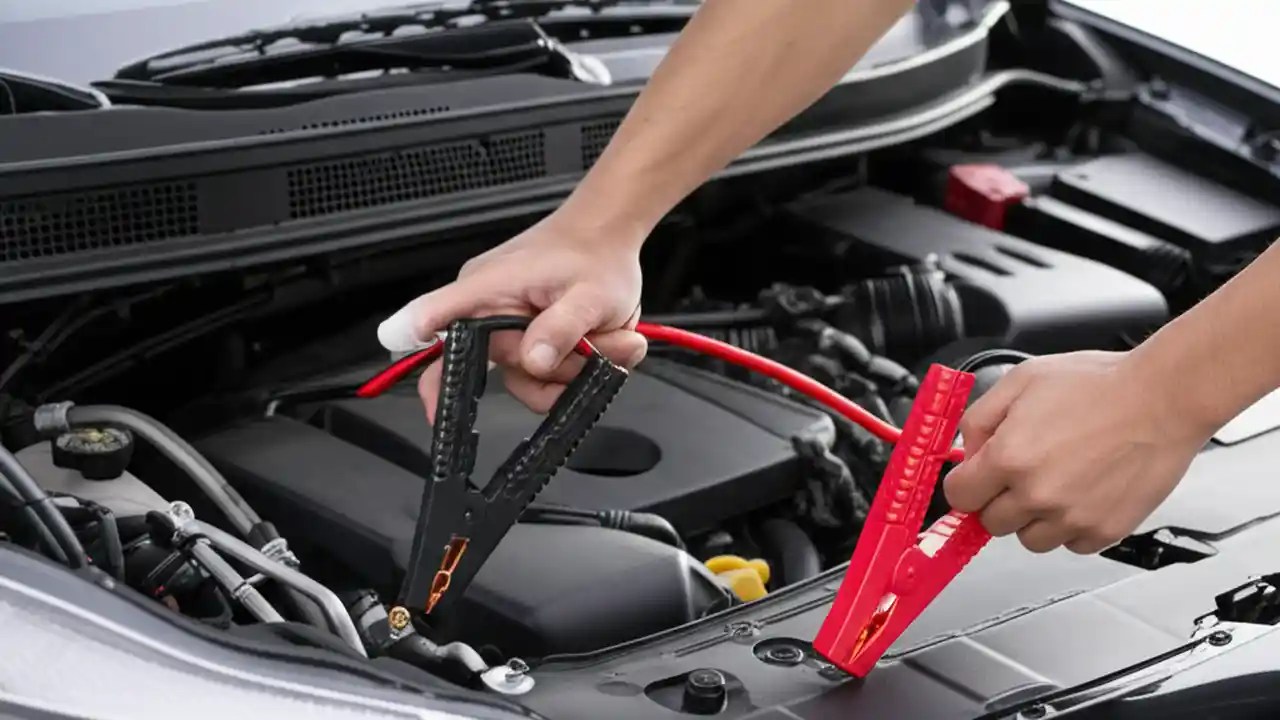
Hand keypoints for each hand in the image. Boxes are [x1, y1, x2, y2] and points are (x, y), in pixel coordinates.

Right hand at [376, 209, 647, 420]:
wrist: (607, 237)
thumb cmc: (595, 254)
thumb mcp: (592, 294)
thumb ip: (562, 328)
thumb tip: (533, 361)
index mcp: (490, 287)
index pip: (442, 310)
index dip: (416, 329)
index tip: (395, 342)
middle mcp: (488, 310)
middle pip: (506, 367)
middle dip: (559, 366)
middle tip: (594, 343)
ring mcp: (505, 329)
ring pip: (530, 378)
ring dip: (575, 368)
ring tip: (601, 338)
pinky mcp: (522, 342)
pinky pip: (542, 375)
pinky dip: (578, 367)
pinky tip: (596, 343)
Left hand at [943, 351, 1211, 554]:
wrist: (1162, 398)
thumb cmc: (1099, 384)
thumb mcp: (1021, 381)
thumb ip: (980, 419)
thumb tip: (966, 452)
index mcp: (1009, 457)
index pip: (959, 496)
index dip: (966, 483)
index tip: (975, 478)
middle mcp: (1037, 494)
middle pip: (991, 523)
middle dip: (998, 499)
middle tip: (1021, 474)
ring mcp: (1072, 517)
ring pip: (1029, 540)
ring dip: (1034, 518)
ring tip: (1057, 482)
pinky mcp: (1105, 531)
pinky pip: (1071, 545)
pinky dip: (1072, 526)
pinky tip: (1083, 493)